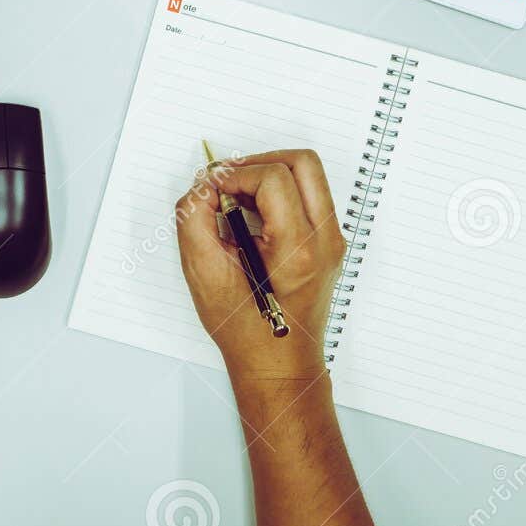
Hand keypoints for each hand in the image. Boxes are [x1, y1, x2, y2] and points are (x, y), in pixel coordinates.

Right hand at [175, 150, 346, 382]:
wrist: (278, 364)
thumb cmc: (244, 330)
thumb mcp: (204, 273)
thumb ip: (194, 219)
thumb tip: (202, 186)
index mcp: (298, 249)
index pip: (274, 178)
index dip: (235, 174)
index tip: (211, 188)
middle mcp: (324, 240)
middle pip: (301, 162)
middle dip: (257, 162)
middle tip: (227, 180)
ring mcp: (331, 239)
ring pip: (307, 174)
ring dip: (268, 174)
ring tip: (236, 196)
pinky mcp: (327, 241)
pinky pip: (307, 194)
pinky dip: (277, 191)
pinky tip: (250, 213)